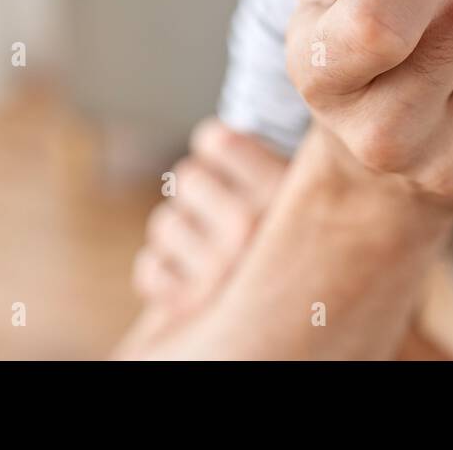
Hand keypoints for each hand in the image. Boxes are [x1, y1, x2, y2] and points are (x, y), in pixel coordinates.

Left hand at [131, 118, 287, 314]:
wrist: (293, 334)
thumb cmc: (296, 257)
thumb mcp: (302, 199)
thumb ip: (270, 165)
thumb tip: (241, 119)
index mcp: (286, 189)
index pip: (214, 139)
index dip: (218, 155)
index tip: (236, 174)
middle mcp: (252, 225)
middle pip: (186, 178)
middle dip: (199, 200)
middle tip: (228, 224)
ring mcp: (219, 265)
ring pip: (164, 223)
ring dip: (182, 241)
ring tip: (218, 259)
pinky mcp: (189, 303)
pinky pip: (150, 268)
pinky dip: (166, 280)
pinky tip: (199, 287)